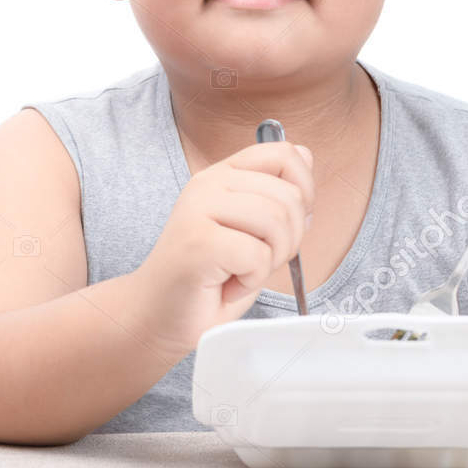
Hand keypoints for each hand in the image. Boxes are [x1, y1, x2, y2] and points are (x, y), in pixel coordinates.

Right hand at [134, 140, 314, 355]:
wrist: (160, 314)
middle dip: (290, 239)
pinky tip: (229, 285)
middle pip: (288, 196)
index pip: (283, 153)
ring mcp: (199, 209)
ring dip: (272, 260)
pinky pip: (256, 255)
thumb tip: (307, 159)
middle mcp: (208, 183)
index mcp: (222, 174)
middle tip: (259, 261)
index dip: (304, 189)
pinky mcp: (198, 241)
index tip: (288, 223)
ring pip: (277, 221)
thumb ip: (276, 194)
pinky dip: (252, 280)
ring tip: (244, 272)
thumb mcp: (252, 230)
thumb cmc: (209, 278)